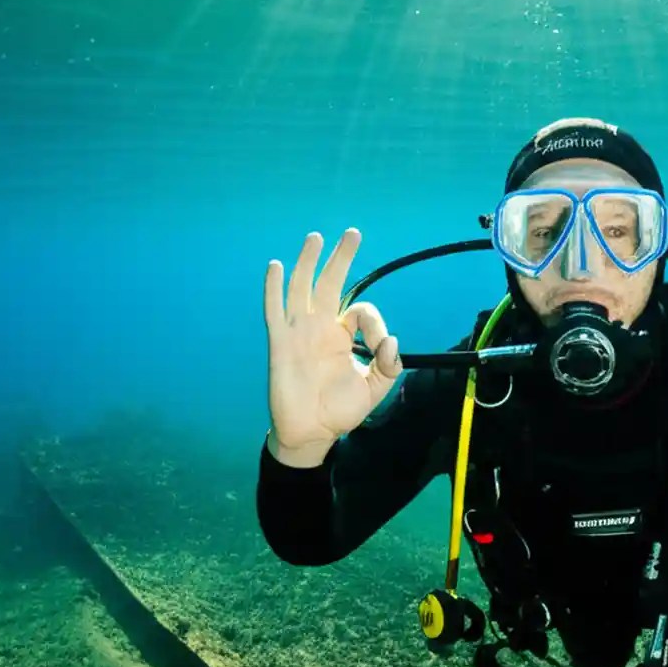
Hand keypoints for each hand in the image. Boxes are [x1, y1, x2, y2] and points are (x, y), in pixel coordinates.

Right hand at [264, 229, 401, 467]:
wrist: (311, 433)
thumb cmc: (339, 411)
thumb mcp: (374, 389)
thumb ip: (388, 366)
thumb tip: (394, 341)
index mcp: (342, 336)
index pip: (360, 311)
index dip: (376, 323)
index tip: (382, 347)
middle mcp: (321, 328)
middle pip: (331, 284)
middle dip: (341, 258)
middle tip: (353, 233)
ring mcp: (299, 332)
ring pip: (302, 289)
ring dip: (308, 263)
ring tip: (316, 238)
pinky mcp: (281, 342)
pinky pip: (275, 310)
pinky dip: (273, 288)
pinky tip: (275, 266)